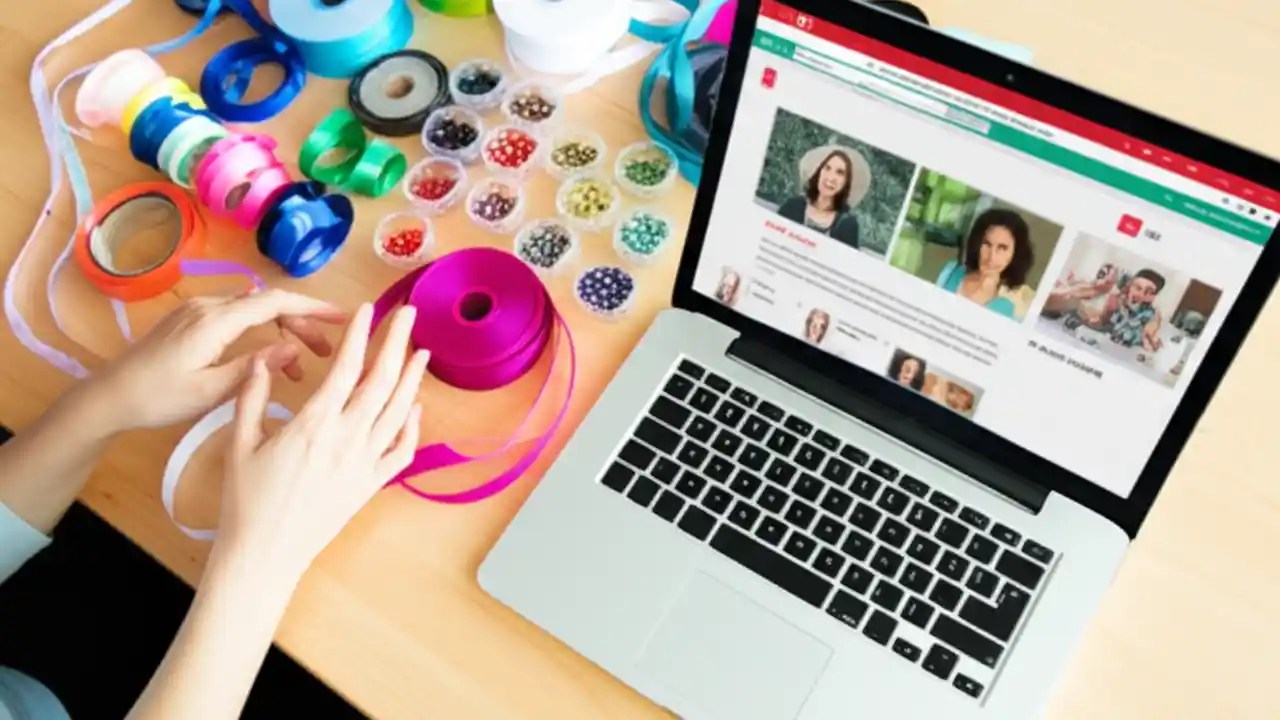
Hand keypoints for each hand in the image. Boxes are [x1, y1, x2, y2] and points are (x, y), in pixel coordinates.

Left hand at [84, 290, 344, 434]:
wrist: (108, 396)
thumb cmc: (157, 398)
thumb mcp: (210, 391)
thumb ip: (254, 368)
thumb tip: (293, 351)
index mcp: (216, 322)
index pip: (275, 302)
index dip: (313, 306)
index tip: (343, 318)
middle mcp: (209, 307)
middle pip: (268, 303)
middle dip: (303, 322)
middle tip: (328, 350)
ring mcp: (198, 311)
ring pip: (254, 311)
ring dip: (282, 331)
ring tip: (301, 365)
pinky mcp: (191, 320)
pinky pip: (237, 318)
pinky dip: (261, 333)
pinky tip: (268, 358)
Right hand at [215, 303, 426, 583]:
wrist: (264, 555)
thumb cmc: (246, 501)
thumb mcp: (240, 443)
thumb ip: (252, 396)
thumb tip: (263, 359)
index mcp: (313, 425)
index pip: (347, 368)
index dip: (361, 334)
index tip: (370, 309)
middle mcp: (346, 440)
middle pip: (382, 381)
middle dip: (397, 342)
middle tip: (409, 313)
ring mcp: (363, 464)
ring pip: (399, 412)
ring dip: (413, 378)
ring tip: (422, 350)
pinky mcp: (370, 485)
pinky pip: (402, 451)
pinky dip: (414, 427)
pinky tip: (415, 408)